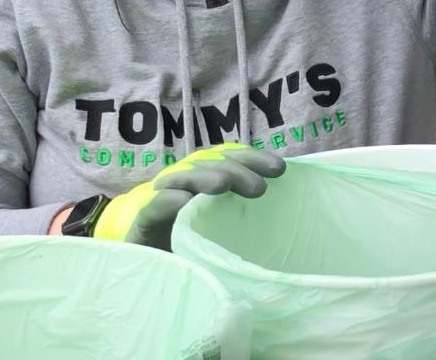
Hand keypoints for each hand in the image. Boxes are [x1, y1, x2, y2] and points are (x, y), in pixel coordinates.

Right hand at [93, 143, 284, 249]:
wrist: (152, 278)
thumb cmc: (198, 256)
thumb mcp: (229, 237)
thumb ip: (251, 224)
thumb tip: (291, 212)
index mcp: (211, 187)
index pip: (232, 161)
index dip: (254, 158)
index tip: (279, 169)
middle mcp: (189, 188)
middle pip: (212, 166)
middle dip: (236, 170)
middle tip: (258, 189)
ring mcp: (166, 201)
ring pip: (184, 179)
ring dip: (204, 178)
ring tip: (223, 184)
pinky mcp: (144, 221)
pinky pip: (155, 206)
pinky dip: (169, 200)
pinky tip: (183, 201)